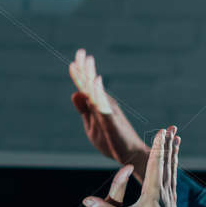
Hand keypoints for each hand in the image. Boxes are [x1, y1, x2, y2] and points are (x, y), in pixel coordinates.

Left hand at [69, 49, 148, 177]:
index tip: (77, 57)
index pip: (86, 86)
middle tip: (80, 51)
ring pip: (96, 90)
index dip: (81, 72)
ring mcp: (108, 110)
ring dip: (90, 75)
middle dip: (85, 67)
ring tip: (86, 60)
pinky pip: (103, 104)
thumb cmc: (112, 140)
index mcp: (98, 104)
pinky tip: (95, 82)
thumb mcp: (91, 125)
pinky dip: (98, 92)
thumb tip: (75, 92)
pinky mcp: (111, 120)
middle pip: (91, 83)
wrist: (130, 155)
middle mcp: (105, 103)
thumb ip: (84, 109)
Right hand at [82, 127, 179, 206]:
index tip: (162, 131)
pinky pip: (172, 181)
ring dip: (173, 155)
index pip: (156, 164)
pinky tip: (172, 169)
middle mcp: (164, 193)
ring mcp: (169, 199)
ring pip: (172, 171)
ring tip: (176, 142)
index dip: (158, 146)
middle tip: (173, 129)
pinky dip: (173, 169)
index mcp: (153, 193)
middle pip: (167, 163)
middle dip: (168, 145)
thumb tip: (86, 199)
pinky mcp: (170, 206)